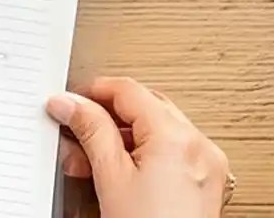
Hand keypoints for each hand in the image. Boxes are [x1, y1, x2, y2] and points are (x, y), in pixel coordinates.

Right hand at [47, 77, 230, 217]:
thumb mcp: (110, 177)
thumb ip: (90, 131)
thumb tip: (71, 103)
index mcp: (176, 137)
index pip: (129, 91)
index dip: (92, 92)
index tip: (68, 102)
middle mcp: (198, 145)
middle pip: (145, 106)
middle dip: (105, 116)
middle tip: (74, 128)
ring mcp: (206, 164)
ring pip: (156, 130)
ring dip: (119, 137)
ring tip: (88, 159)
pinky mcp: (205, 182)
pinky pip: (170, 152)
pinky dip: (141, 154)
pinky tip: (116, 171)